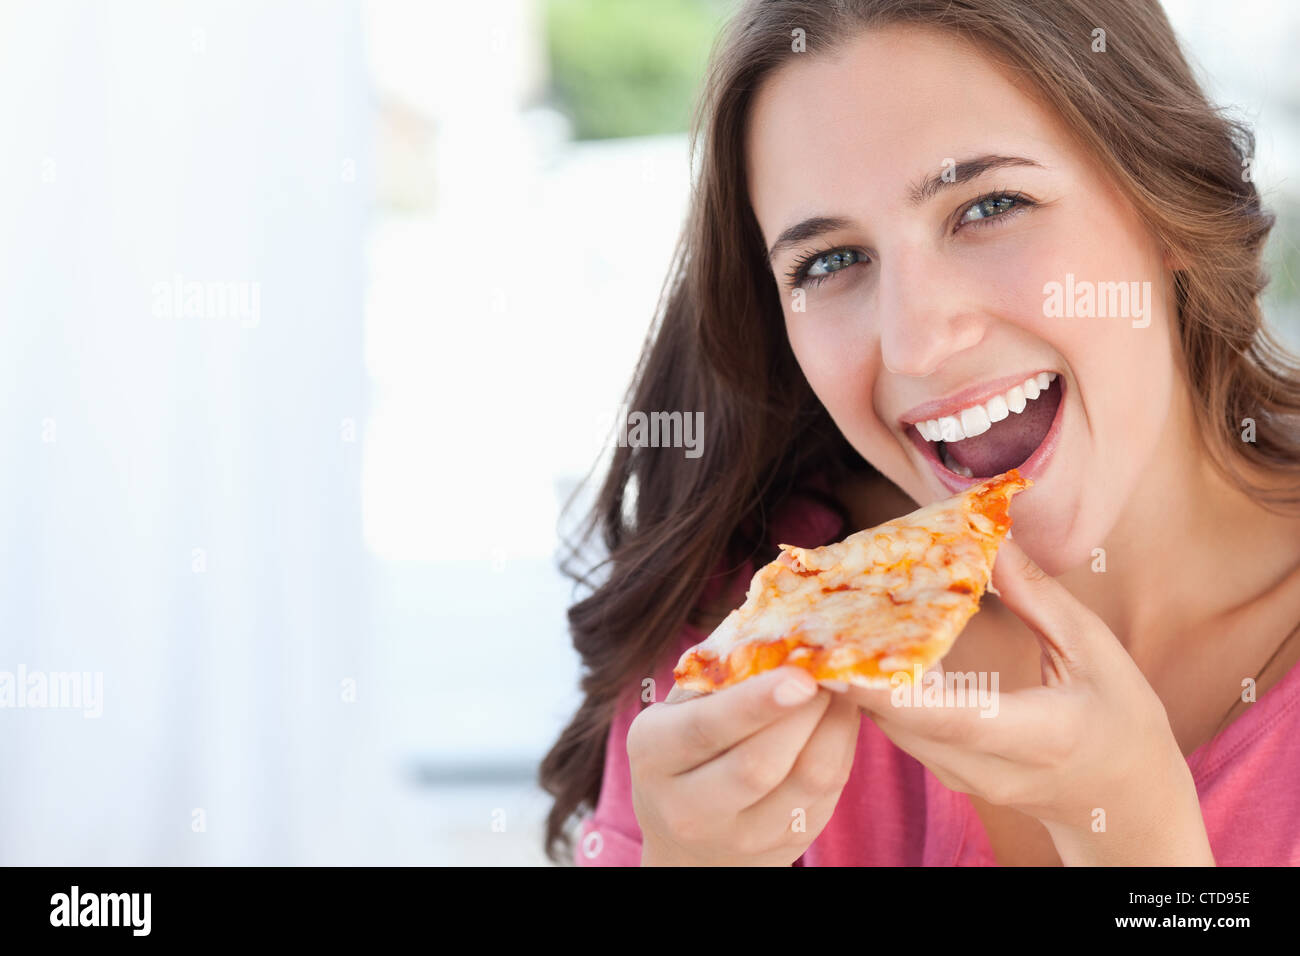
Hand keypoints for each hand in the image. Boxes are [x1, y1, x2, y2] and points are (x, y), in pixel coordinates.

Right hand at [628, 666, 859, 865]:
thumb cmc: (685, 748)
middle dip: (805, 711)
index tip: (800, 674)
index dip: (756, 702)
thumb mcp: (678, 709)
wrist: (690, 843)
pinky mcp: (785, 848)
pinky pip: (827, 794)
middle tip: (831, 667)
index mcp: (652, 755)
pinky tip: (840, 716)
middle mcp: (687, 808)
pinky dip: (842, 747)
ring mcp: (740, 838)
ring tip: (841, 685)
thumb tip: (774, 621)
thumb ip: (717, 674)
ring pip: (806, 780)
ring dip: (835, 724)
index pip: (706, 729)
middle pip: (759, 763)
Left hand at [844, 539, 1214, 865]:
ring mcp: (962, 776)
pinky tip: (867, 641)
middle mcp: (988, 767)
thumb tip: (990, 539)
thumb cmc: (1122, 719)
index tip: (845, 652)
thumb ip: (1037, 597)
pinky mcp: (946, 771)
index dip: (892, 687)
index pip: (950, 717)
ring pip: (890, 724)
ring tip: (837, 613)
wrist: (1127, 803)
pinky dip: (878, 686)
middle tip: (825, 605)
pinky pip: (898, 727)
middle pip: (901, 720)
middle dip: (856, 665)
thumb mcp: (1095, 651)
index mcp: (1037, 737)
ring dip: (861, 673)